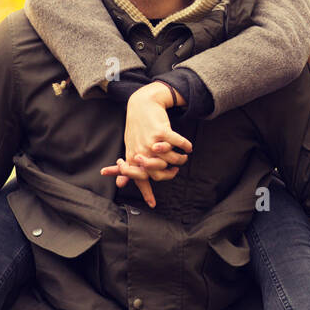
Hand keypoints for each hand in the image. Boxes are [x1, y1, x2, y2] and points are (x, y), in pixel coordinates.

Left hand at [114, 83, 191, 203]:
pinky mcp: (162, 132)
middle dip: (170, 173)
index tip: (153, 204)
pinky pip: (178, 144)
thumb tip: (120, 184)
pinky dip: (185, 146)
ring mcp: (151, 142)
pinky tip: (188, 147)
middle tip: (175, 169)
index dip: (146, 191)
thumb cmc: (136, 127)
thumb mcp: (130, 147)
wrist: (142, 104)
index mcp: (133, 156)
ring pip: (171, 159)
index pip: (139, 178)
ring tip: (183, 157)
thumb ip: (128, 166)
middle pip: (159, 172)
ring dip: (180, 159)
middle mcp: (141, 151)